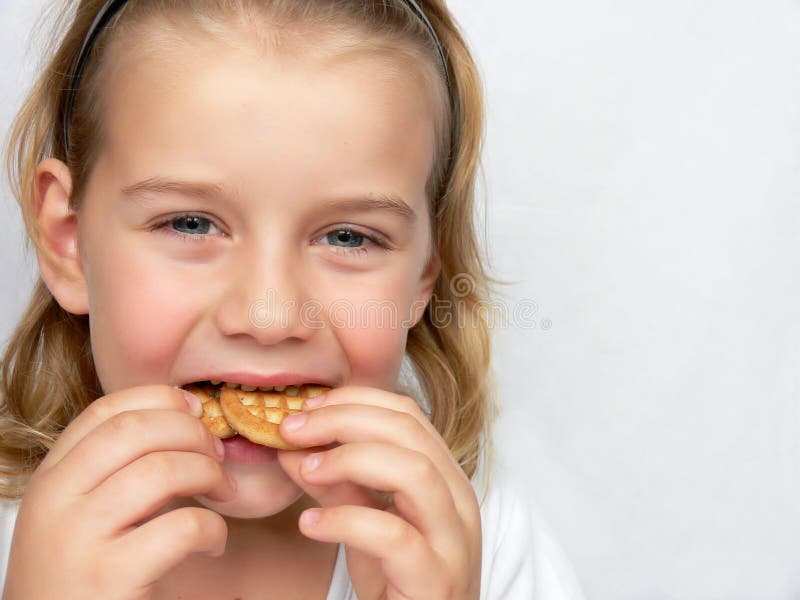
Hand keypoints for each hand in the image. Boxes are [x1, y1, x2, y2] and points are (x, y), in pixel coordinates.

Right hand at [3, 386, 236, 599]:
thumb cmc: (83, 585)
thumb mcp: (81, 519)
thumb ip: (113, 472)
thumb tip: (183, 415)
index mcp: (50, 482)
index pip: (106, 411)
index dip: (161, 400)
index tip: (197, 412)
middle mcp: (55, 503)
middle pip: (136, 430)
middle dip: (192, 432)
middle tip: (219, 456)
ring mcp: (78, 540)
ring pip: (162, 470)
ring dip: (210, 474)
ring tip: (223, 494)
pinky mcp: (109, 578)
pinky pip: (181, 527)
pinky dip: (213, 529)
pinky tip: (213, 544)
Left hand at [277, 386, 481, 599]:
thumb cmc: (400, 584)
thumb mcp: (364, 526)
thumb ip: (334, 485)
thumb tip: (291, 446)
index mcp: (446, 478)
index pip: (408, 414)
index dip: (354, 400)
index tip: (306, 407)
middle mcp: (459, 500)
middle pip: (409, 431)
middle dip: (344, 419)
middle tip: (293, 429)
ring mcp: (453, 541)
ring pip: (413, 472)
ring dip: (350, 460)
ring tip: (306, 470)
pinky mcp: (436, 579)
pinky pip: (394, 536)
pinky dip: (346, 521)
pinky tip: (311, 524)